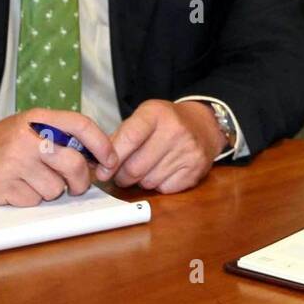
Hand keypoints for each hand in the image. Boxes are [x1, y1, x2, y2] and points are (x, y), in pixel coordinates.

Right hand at [0, 109, 117, 206]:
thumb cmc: (2, 144)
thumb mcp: (30, 128)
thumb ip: (61, 137)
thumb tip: (98, 159)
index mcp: (38, 119)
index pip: (81, 125)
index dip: (102, 145)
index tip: (110, 161)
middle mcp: (28, 137)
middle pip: (74, 164)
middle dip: (80, 181)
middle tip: (74, 185)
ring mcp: (14, 162)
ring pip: (55, 188)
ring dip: (49, 191)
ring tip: (31, 179)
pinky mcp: (3, 186)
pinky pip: (34, 201)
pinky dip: (30, 199)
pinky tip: (16, 187)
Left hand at [108, 99, 222, 193]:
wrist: (204, 125)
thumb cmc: (165, 123)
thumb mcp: (143, 117)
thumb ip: (120, 137)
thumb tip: (99, 165)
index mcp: (156, 113)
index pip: (129, 138)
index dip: (111, 159)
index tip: (102, 170)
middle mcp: (175, 131)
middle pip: (135, 168)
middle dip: (122, 175)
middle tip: (122, 172)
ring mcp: (188, 152)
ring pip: (147, 182)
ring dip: (140, 181)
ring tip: (146, 168)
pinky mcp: (195, 171)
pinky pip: (163, 189)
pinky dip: (157, 185)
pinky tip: (162, 172)